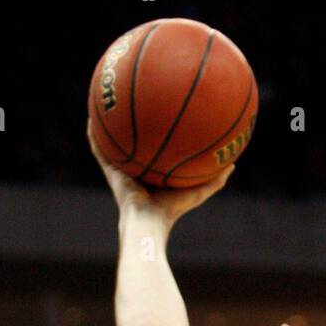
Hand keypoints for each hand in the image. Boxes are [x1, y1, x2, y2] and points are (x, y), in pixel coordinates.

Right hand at [86, 118, 234, 224]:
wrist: (149, 221)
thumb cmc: (173, 210)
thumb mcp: (198, 191)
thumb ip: (215, 180)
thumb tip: (233, 164)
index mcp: (153, 176)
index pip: (154, 153)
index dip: (155, 139)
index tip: (159, 120)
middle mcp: (135, 172)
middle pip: (133, 145)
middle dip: (133, 128)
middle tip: (134, 105)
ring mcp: (121, 171)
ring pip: (113, 145)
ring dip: (109, 127)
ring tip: (107, 104)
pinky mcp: (110, 171)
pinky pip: (99, 149)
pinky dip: (94, 135)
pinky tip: (92, 116)